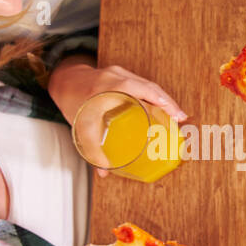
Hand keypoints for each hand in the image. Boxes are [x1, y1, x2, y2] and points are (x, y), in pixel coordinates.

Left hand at [48, 60, 186, 179]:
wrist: (65, 80)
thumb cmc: (73, 102)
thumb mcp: (80, 125)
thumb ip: (92, 149)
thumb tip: (104, 172)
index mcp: (104, 88)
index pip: (134, 96)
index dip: (153, 107)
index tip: (168, 119)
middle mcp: (115, 77)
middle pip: (148, 89)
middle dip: (167, 103)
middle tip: (180, 119)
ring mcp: (121, 73)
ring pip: (149, 86)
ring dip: (166, 100)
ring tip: (179, 116)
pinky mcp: (125, 74)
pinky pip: (146, 85)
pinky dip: (159, 96)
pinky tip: (168, 108)